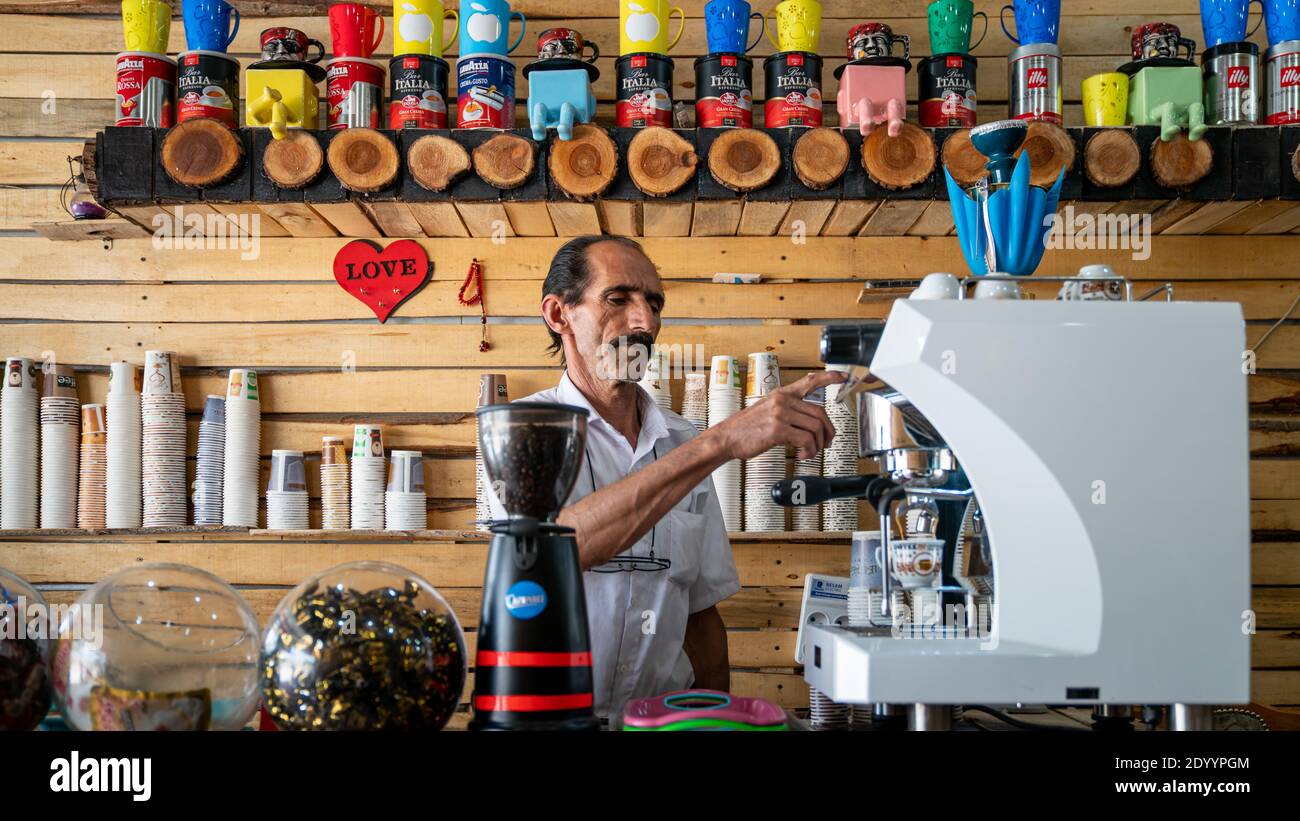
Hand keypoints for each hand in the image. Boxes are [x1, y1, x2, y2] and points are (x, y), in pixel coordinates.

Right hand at [708, 370, 844, 460]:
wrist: (726, 438)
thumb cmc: (746, 428)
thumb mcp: (767, 411)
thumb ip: (787, 411)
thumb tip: (809, 423)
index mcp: (782, 394)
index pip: (810, 381)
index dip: (829, 378)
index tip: (843, 377)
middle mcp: (782, 401)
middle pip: (820, 413)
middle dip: (828, 431)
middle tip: (826, 443)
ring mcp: (780, 414)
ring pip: (815, 428)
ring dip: (818, 445)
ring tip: (809, 452)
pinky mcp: (777, 430)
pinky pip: (806, 440)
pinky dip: (809, 451)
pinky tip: (802, 455)